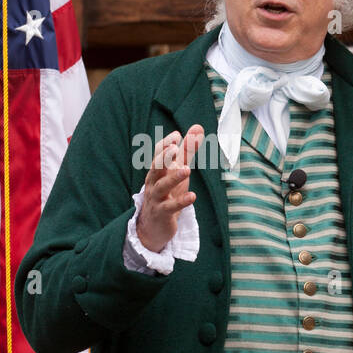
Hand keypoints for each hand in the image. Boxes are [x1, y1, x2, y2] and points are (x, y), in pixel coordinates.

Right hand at [136, 125, 203, 253]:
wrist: (154, 225)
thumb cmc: (167, 192)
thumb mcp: (177, 169)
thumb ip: (187, 149)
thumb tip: (198, 127)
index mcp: (157, 170)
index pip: (158, 154)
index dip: (165, 144)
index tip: (177, 135)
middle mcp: (154, 182)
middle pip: (156, 167)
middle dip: (164, 157)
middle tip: (174, 147)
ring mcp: (156, 198)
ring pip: (163, 186)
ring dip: (173, 177)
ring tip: (187, 170)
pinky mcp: (162, 213)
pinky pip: (171, 207)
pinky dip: (181, 201)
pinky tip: (193, 196)